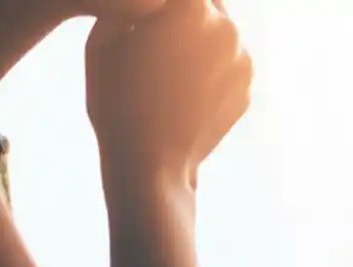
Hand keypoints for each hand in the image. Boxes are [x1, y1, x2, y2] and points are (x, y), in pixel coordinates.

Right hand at [86, 0, 252, 184]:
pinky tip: (182, 90)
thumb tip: (148, 2)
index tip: (147, 23)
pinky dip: (209, 68)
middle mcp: (226, 26)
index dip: (160, 5)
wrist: (151, 164)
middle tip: (156, 40)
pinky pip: (227, 63)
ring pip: (219, 32)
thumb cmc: (116, 99)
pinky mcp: (247, 88)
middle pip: (204, 1)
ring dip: (198, 38)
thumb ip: (129, 3)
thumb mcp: (105, 36)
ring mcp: (242, 60)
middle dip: (182, 13)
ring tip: (166, 67)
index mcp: (191, 5)